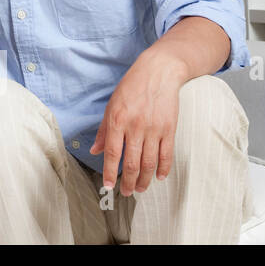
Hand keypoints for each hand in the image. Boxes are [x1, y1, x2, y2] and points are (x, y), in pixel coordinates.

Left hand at [89, 52, 186, 196]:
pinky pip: (166, 154)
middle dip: (128, 181)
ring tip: (140, 189)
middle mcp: (135, 126)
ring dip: (145, 179)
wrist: (158, 72)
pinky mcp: (169, 129)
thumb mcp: (111, 105)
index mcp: (118, 120)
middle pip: (132, 162)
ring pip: (149, 162)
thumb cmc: (132, 87)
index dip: (110, 172)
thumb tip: (95, 150)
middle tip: (126, 192)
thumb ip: (104, 130)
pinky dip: (163, 168)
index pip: (113, 153)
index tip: (109, 185)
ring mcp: (154, 129)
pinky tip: (160, 177)